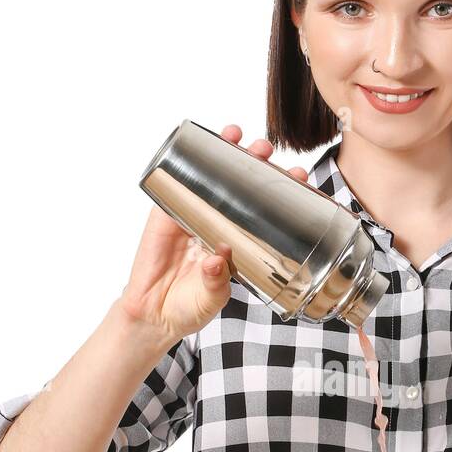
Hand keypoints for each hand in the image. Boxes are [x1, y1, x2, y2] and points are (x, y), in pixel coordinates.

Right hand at [120, 124, 310, 342]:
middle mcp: (220, 224)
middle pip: (242, 187)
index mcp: (240, 241)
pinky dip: (186, 162)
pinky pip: (176, 183)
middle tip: (266, 151)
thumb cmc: (189, 307)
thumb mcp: (211, 299)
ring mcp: (193, 216)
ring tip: (237, 136)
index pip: (265, 212)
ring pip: (212, 178)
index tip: (298, 177)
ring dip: (225, 153)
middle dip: (255, 164)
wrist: (154, 315)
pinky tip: (198, 144)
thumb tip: (216, 259)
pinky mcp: (166, 215)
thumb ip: (216, 283)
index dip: (281, 194)